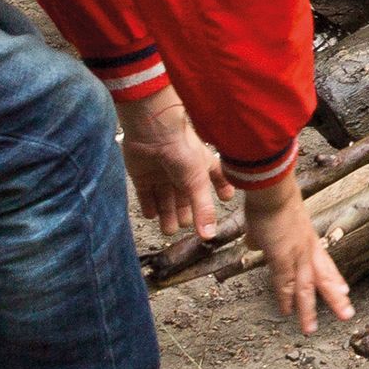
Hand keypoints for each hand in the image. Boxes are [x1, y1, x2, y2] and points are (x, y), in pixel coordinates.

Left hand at [116, 90, 230, 237]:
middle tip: (184, 227)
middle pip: (186, 197)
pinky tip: (151, 216)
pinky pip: (146, 195)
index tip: (225, 199)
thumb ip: (203, 209)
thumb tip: (209, 236)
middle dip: (186, 213)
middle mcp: (183, 172)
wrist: (153, 132)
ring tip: (167, 230)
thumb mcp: (197, 182)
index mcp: (202, 168)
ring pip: (166, 199)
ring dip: (167, 215)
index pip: (216, 180)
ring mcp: (163, 174)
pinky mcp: (144, 176)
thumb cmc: (182, 151)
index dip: (221, 190)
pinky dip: (149, 206)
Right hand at [242, 182, 353, 334]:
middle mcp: (307, 248)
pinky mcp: (281, 256)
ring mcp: (297, 253)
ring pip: (307, 287)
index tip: (343, 291)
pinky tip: (287, 312)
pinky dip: (286, 299)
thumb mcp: (270, 221)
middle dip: (336, 298)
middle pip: (325, 278)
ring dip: (309, 309)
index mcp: (308, 239)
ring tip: (311, 328)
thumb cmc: (271, 199)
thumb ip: (263, 235)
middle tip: (347, 314)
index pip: (325, 263)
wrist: (272, 188)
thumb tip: (255, 242)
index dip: (333, 279)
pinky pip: (285, 283)